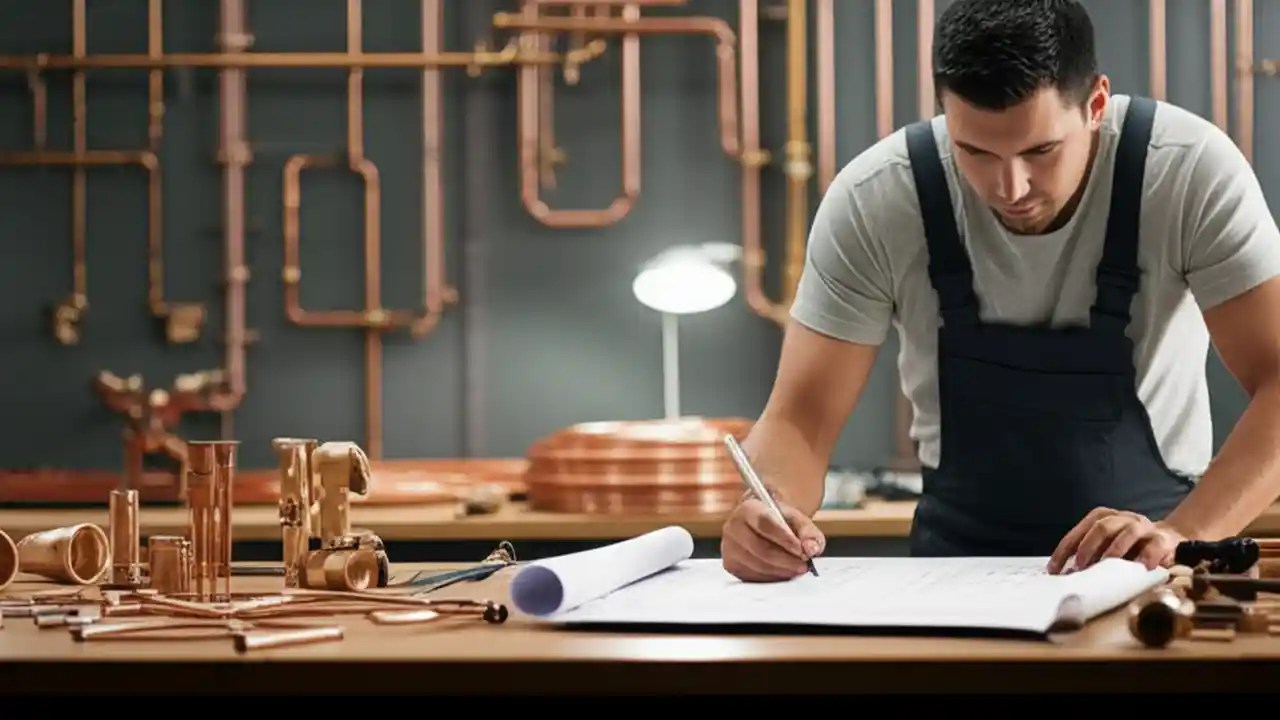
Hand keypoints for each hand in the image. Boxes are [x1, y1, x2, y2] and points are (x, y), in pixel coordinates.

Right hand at [721, 493, 825, 582]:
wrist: (764, 524)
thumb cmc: (780, 521)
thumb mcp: (798, 520)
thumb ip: (809, 533)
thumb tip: (811, 549)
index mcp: (748, 508)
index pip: (764, 523)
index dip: (784, 538)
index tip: (801, 550)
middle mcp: (733, 526)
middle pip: (760, 548)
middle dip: (785, 559)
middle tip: (804, 564)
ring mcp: (729, 547)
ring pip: (757, 564)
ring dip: (781, 570)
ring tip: (797, 569)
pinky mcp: (731, 564)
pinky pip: (752, 576)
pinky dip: (771, 577)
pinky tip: (783, 572)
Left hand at [1047, 507, 1187, 573]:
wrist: (1170, 539)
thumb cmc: (1132, 547)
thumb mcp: (1109, 547)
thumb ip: (1092, 556)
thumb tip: (1069, 574)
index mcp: (1105, 518)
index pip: (1081, 530)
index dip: (1066, 548)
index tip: (1055, 568)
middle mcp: (1123, 518)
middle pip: (1102, 526)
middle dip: (1088, 546)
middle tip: (1080, 566)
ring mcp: (1144, 527)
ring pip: (1129, 531)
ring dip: (1115, 549)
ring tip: (1107, 565)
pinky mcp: (1164, 539)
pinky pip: (1156, 544)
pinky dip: (1148, 555)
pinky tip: (1142, 567)